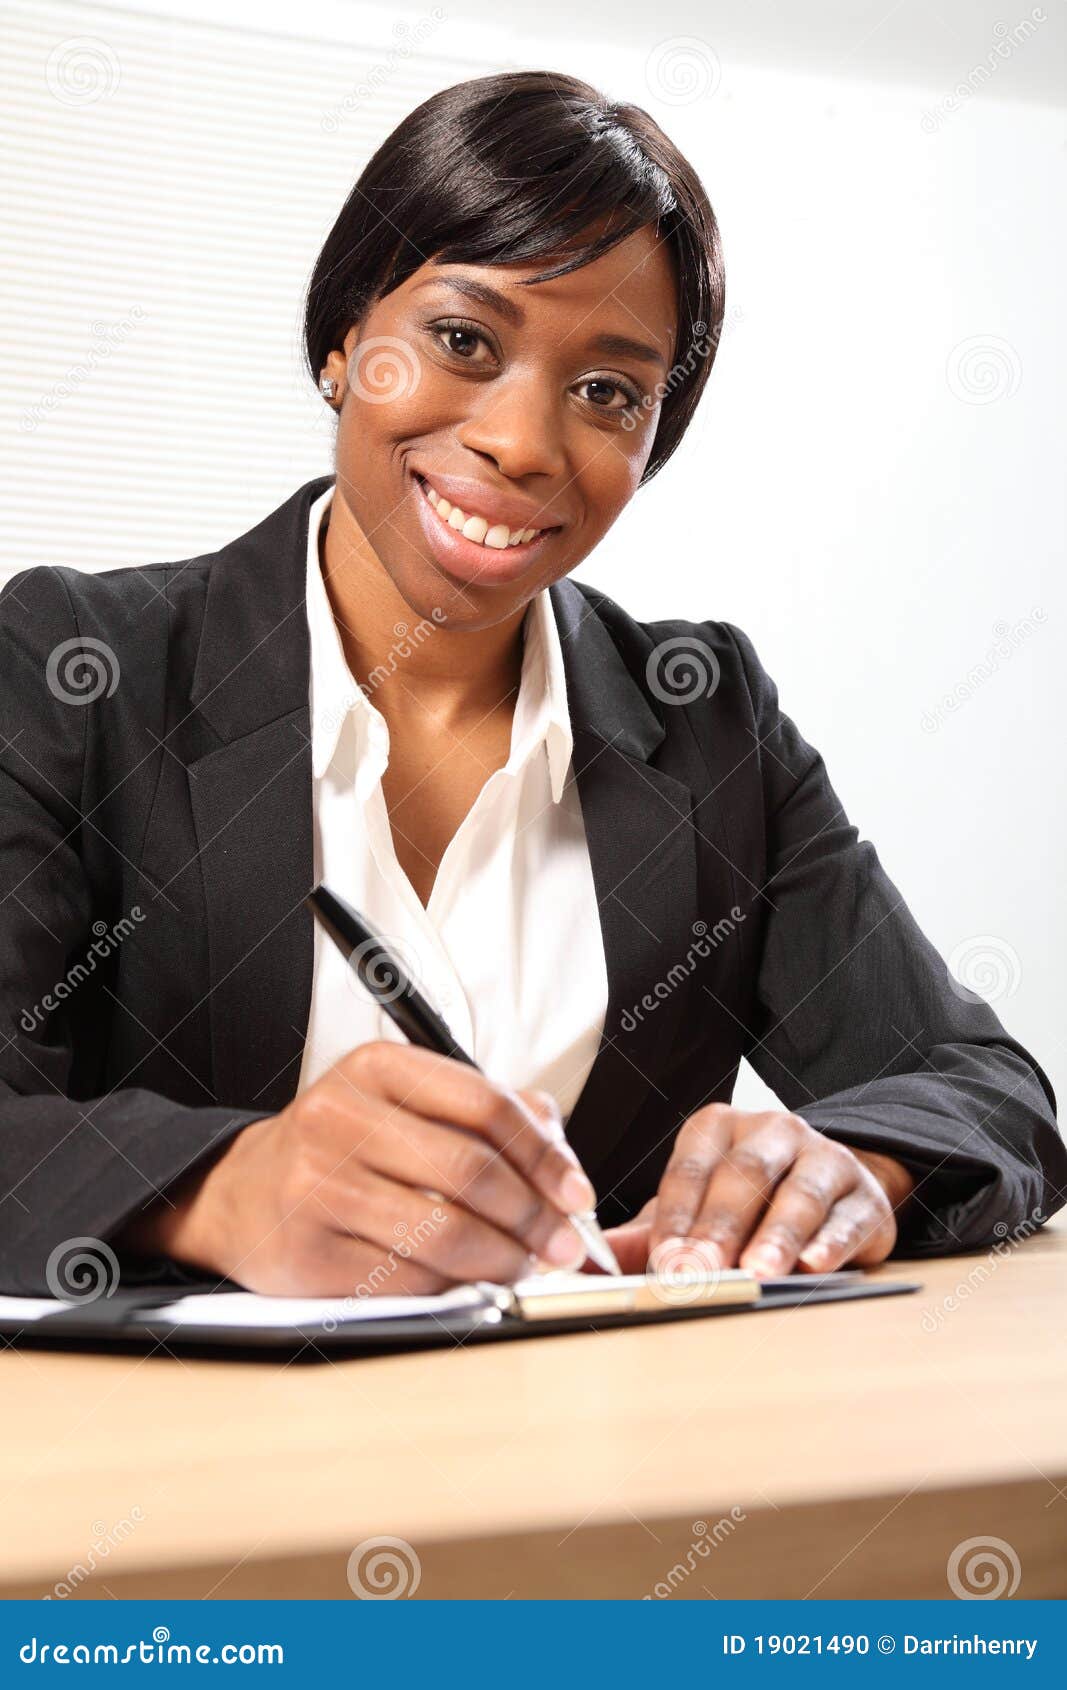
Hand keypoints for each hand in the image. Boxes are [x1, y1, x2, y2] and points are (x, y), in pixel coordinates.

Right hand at [117, 1043, 595, 1295]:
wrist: (242, 1194)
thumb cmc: (341, 1148)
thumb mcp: (403, 1103)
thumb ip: (485, 1114)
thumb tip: (561, 1155)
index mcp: (376, 1068)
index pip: (485, 1105)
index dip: (544, 1154)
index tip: (575, 1191)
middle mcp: (339, 1117)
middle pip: (470, 1171)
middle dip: (532, 1215)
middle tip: (561, 1243)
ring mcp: (318, 1186)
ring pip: (443, 1232)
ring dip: (501, 1258)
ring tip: (522, 1265)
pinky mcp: (309, 1251)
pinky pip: (406, 1278)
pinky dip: (451, 1285)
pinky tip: (465, 1280)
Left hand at [601, 1106, 915, 1277]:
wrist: (833, 1190)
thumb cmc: (748, 1204)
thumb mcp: (693, 1210)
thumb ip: (643, 1235)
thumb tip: (584, 1258)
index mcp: (718, 1128)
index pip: (690, 1170)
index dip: (676, 1216)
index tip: (665, 1260)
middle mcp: (772, 1131)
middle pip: (743, 1177)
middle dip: (720, 1228)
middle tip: (704, 1270)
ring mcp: (823, 1156)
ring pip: (798, 1194)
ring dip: (777, 1235)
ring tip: (761, 1271)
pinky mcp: (864, 1193)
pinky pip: (847, 1216)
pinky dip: (832, 1242)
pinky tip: (816, 1264)